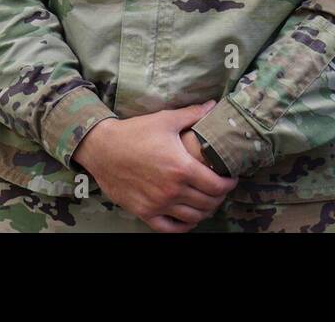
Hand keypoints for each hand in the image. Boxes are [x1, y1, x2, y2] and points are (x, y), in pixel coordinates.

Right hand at [72, 100, 237, 232]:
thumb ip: (192, 114)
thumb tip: (213, 105)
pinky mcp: (144, 212)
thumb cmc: (135, 132)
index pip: (217, 185)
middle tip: (220, 188)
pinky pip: (170, 229)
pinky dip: (183, 226)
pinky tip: (188, 218)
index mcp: (182, 168)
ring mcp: (158, 204)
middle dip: (219, 197)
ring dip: (205, 211)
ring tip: (207, 201)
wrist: (103, 149)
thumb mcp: (165, 120)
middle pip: (208, 203)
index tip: (231, 178)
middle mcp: (172, 190)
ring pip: (193, 217)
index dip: (229, 184)